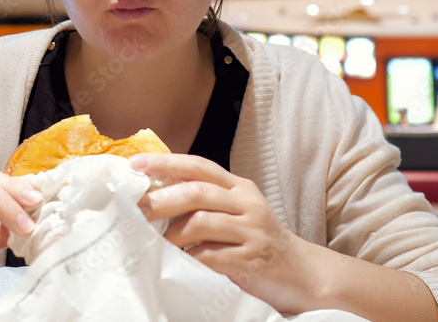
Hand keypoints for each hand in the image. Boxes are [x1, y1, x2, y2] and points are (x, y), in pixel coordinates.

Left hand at [130, 153, 314, 312]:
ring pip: (201, 222)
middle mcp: (247, 203)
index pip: (199, 166)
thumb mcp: (236, 213)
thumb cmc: (258, 241)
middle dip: (161, 200)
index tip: (135, 165)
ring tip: (157, 244)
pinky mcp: (252, 260)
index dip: (166, 163)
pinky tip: (180, 262)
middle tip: (136, 211)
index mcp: (238, 187)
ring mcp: (252, 231)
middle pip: (197, 192)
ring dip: (172, 235)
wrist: (302, 272)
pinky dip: (190, 259)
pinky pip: (211, 256)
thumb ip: (205, 202)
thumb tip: (154, 196)